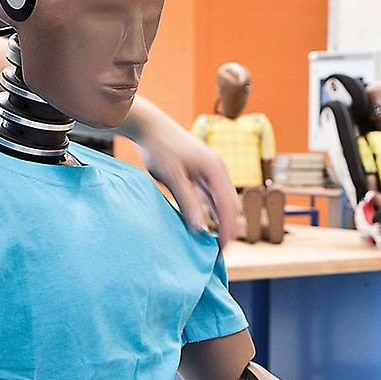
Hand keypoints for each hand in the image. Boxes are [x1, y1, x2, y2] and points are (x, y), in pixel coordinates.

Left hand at [129, 100, 237, 249]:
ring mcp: (213, 169)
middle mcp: (219, 169)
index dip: (227, 230)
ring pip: (223, 201)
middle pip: (230, 205)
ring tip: (214, 243)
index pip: (228, 206)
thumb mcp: (172, 177)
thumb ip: (187, 203)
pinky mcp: (203, 171)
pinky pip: (214, 196)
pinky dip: (214, 211)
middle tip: (219, 253)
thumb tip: (201, 230)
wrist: (150, 126)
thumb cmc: (160, 149)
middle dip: (228, 229)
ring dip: (221, 221)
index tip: (222, 251)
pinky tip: (207, 224)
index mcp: (215, 169)